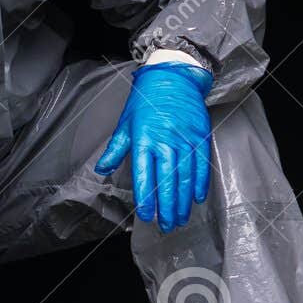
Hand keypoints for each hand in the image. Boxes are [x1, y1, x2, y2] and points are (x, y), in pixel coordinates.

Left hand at [95, 62, 213, 232]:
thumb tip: (101, 170)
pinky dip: (200, 183)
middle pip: (167, 180)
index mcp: (144, 139)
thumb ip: (115, 149)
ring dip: (183, 201)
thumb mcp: (125, 123)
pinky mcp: (200, 136)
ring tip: (180, 218)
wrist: (173, 77)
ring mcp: (185, 140)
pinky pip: (201, 165)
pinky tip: (196, 199)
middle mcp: (165, 141)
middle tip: (166, 225)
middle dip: (167, 206)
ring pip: (185, 176)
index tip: (146, 215)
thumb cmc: (145, 101)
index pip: (144, 175)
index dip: (146, 197)